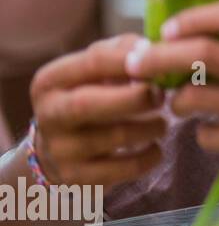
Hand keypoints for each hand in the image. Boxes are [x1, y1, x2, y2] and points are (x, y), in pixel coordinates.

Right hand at [27, 34, 165, 186]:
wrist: (58, 150)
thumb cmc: (90, 97)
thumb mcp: (96, 71)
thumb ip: (122, 52)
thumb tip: (151, 48)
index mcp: (51, 80)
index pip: (93, 62)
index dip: (132, 61)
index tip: (159, 62)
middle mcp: (48, 114)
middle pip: (89, 104)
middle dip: (136, 98)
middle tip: (161, 96)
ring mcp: (59, 149)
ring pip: (113, 138)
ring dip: (149, 128)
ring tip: (161, 124)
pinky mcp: (76, 178)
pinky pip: (122, 170)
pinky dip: (148, 158)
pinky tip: (155, 148)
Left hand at [124, 0, 218, 173]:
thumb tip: (195, 32)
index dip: (194, 18)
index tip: (168, 28)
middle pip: (204, 52)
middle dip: (158, 57)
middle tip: (136, 64)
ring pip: (197, 96)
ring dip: (176, 100)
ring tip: (178, 103)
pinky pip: (211, 135)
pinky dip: (202, 134)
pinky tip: (212, 132)